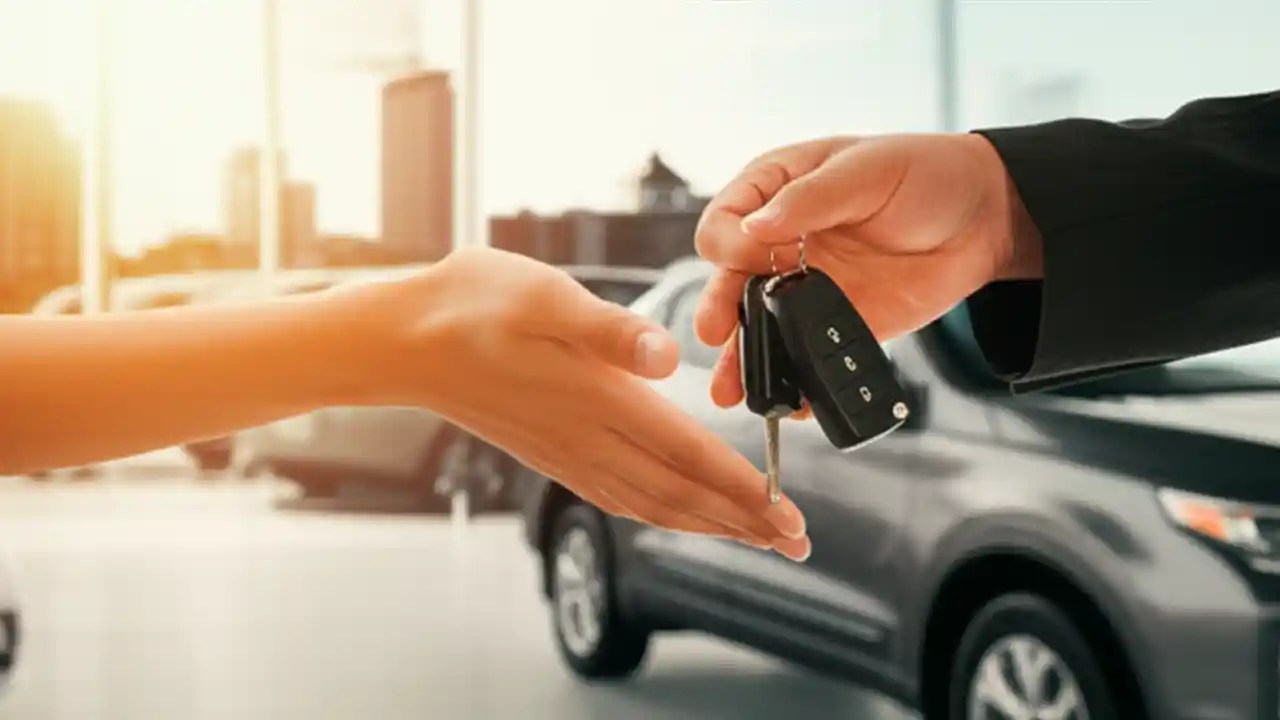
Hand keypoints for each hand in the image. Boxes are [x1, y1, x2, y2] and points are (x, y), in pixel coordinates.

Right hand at [358, 247, 809, 560]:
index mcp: (598, 397)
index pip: (689, 456)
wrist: (405, 339)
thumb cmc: (473, 304)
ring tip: (749, 537)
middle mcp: (587, 437)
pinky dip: (659, 513)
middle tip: (793, 544)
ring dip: (706, 524)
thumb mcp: (543, 294)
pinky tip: (672, 512)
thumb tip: (668, 358)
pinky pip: (618, 497)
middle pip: (679, 496)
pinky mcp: (550, 451)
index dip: (743, 490)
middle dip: (742, 523)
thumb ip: (609, 329)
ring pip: (651, 504)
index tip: (788, 517)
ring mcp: (567, 451)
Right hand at [693, 133, 1041, 407]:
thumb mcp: (867, 169)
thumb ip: (810, 198)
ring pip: (757, 326)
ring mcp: (805, 286)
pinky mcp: (836, 323)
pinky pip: (805, 356)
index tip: (750, 252)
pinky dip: (797, 380)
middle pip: (729, 279)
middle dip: (717, 307)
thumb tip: (756, 225)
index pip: (725, 219)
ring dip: (743, 358)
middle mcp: (780, 241)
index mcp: (775, 190)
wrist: (985, 219)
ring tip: (733, 389)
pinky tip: (791, 398)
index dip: (730, 241)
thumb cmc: (926, 173)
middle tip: (715, 331)